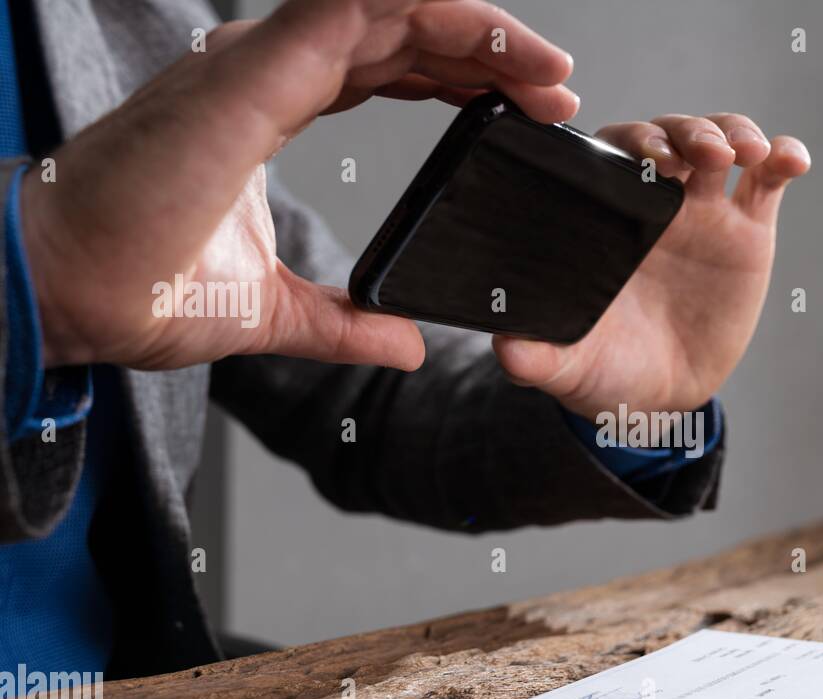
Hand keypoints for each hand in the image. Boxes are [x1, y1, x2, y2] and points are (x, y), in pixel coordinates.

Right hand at [24, 0, 577, 370]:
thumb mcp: (277, 314)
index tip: (524, 113)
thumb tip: (407, 344)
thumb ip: (345, 323)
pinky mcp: (256, 69)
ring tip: (548, 73)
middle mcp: (269, 71)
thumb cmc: (140, 288)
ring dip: (478, 32)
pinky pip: (356, 5)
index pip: (387, 66)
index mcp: (272, 109)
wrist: (66, 290)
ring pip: (392, 5)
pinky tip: (486, 34)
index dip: (459, 79)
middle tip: (558, 92)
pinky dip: (427, 9)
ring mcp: (260, 61)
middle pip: (402, 29)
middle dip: (489, 54)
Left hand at [492, 112, 810, 418]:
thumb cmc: (605, 367)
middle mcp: (654, 201)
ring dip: (734, 133)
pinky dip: (783, 157)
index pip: (613, 154)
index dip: (631, 143)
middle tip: (701, 155)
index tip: (646, 160)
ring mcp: (705, 210)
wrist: (659, 396)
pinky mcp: (749, 229)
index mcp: (607, 215)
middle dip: (686, 133)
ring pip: (721, 142)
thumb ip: (536, 356)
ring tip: (746, 154)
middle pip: (671, 135)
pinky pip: (770, 180)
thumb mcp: (568, 365)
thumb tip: (507, 349)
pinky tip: (792, 160)